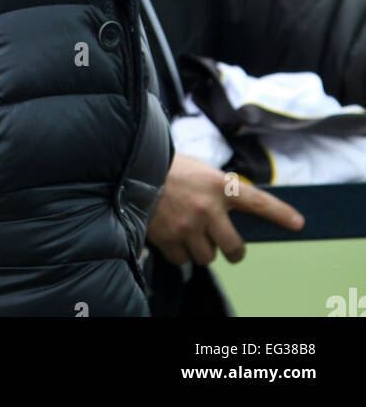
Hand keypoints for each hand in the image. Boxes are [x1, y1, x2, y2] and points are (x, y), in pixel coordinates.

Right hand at [146, 152, 304, 266]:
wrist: (131, 170)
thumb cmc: (168, 169)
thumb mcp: (200, 171)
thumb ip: (218, 190)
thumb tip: (234, 213)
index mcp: (218, 185)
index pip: (257, 201)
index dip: (280, 214)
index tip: (298, 223)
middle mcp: (208, 208)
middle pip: (235, 249)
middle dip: (233, 251)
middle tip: (226, 245)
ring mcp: (189, 226)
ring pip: (208, 257)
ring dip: (200, 249)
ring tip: (187, 230)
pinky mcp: (169, 239)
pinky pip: (183, 259)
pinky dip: (178, 252)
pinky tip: (171, 233)